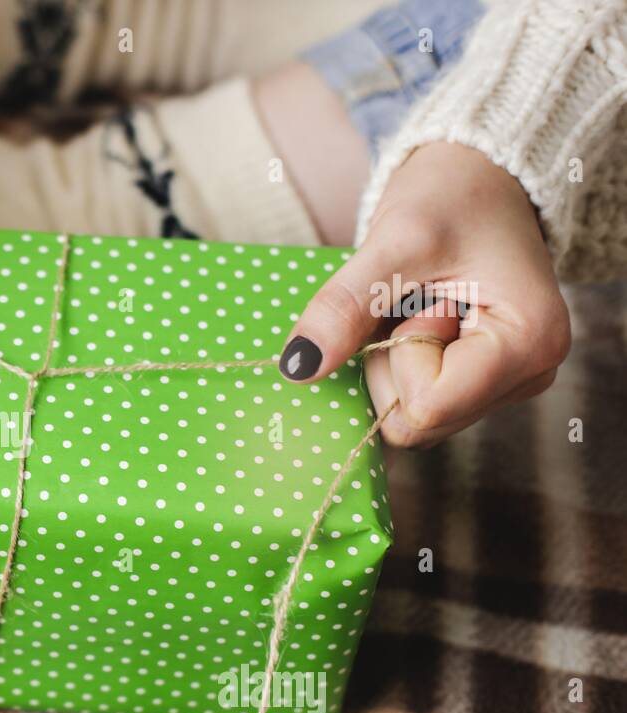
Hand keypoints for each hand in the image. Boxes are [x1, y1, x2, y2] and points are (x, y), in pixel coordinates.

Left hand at [277, 142, 570, 446]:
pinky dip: (400, 364)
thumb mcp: (395, 243)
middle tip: (412, 301)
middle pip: (418, 420)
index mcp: (530, 345)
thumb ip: (345, 306)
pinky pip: (418, 402)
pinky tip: (416, 319)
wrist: (480, 175)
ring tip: (417, 304)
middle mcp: (531, 374)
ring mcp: (509, 382)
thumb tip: (298, 368)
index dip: (399, 357)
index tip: (419, 300)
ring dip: (393, 362)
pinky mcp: (485, 381)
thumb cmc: (453, 195)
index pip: (427, 407)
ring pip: (414, 417)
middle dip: (392, 363)